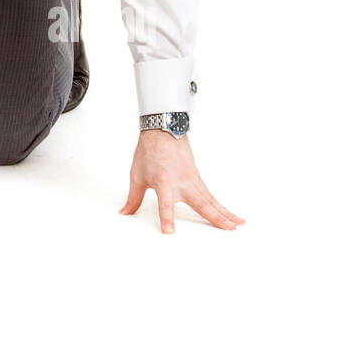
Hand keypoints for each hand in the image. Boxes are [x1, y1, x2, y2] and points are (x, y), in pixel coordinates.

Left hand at [119, 130, 244, 233]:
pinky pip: (210, 195)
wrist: (162, 130)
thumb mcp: (137, 176)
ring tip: (239, 224)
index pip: (165, 204)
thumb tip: (124, 213)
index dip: (167, 218)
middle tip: (229, 229)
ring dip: (225, 212)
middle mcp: (182, 182)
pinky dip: (221, 205)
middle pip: (201, 203)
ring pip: (211, 200)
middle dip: (216, 217)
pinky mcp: (197, 178)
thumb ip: (133, 198)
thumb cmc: (149, 152)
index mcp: (164, 182)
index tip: (170, 232)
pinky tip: (231, 214)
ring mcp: (192, 180)